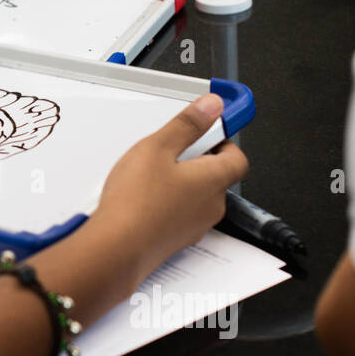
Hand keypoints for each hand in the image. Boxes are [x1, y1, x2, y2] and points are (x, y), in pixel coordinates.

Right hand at [87, 94, 248, 284]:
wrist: (117, 249)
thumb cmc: (136, 202)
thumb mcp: (157, 148)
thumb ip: (187, 124)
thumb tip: (213, 106)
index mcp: (213, 180)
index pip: (237, 157)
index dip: (223, 140)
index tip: (207, 129)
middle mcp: (211, 206)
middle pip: (215, 175)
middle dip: (195, 161)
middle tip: (168, 151)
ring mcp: (195, 226)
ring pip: (195, 195)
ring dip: (180, 183)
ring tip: (148, 177)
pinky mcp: (177, 240)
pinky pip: (180, 213)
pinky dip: (167, 203)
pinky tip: (142, 199)